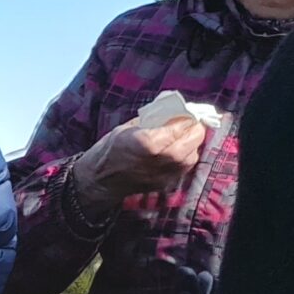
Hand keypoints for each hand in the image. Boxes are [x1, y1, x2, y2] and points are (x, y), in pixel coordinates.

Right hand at [74, 116, 206, 210]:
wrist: (97, 181)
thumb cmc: (108, 151)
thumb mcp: (128, 127)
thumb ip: (153, 119)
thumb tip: (172, 109)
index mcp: (151, 141)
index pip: (184, 124)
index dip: (185, 116)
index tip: (181, 113)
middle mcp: (164, 158)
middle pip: (196, 137)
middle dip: (192, 128)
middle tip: (183, 123)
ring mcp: (167, 173)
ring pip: (193, 153)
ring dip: (190, 143)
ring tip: (178, 138)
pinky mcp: (166, 183)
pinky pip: (185, 166)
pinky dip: (183, 156)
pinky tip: (172, 151)